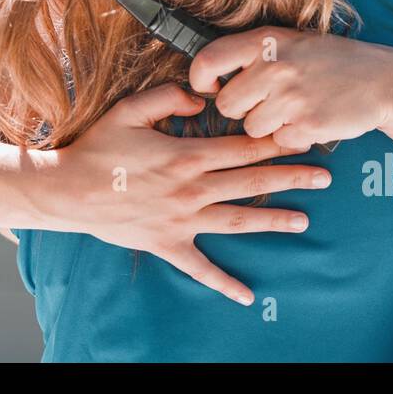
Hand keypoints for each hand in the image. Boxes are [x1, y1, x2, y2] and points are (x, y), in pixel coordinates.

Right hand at [42, 82, 332, 305]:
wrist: (67, 191)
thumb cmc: (98, 149)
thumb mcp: (130, 110)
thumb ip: (168, 99)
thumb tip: (200, 99)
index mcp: (187, 155)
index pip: (243, 148)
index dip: (276, 142)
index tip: (304, 138)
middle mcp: (192, 189)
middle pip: (252, 183)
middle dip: (291, 178)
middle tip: (325, 178)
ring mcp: (182, 220)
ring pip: (238, 220)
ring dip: (273, 221)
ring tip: (304, 221)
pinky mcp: (167, 244)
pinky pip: (200, 268)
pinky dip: (223, 283)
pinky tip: (247, 295)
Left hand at [188, 26, 392, 150]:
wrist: (382, 80)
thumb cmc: (329, 62)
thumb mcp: (289, 42)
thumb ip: (251, 53)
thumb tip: (205, 74)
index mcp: (265, 40)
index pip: (208, 60)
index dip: (201, 79)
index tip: (211, 87)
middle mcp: (275, 66)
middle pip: (228, 105)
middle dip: (244, 109)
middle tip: (269, 100)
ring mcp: (292, 97)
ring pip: (252, 128)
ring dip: (270, 125)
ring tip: (296, 107)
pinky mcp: (308, 124)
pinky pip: (280, 142)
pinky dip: (293, 137)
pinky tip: (312, 119)